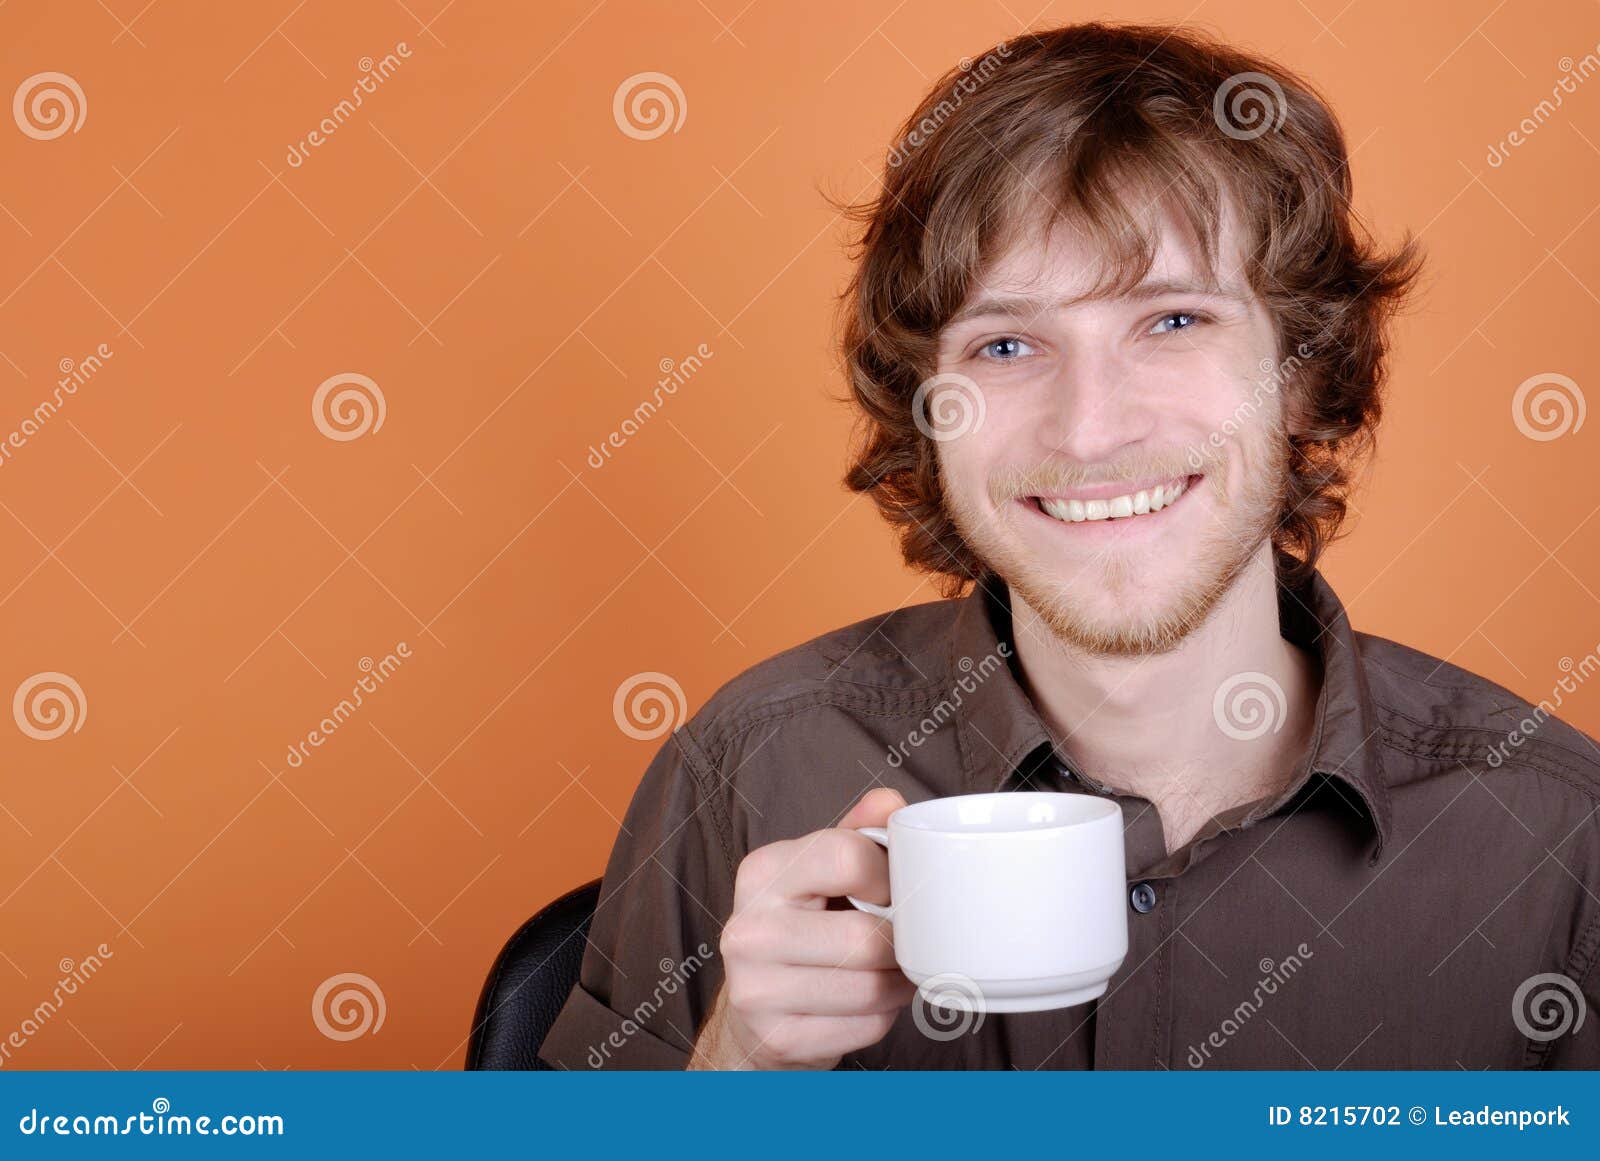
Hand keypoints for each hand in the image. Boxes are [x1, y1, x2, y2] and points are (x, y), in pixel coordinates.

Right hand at [688, 787, 914, 1069]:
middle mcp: (749, 929)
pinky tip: (867, 1004)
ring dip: (897, 983)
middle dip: (900, 943)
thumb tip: (890, 804)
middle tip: (901, 941)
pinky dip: (881, 1018)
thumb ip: (856, 835)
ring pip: (872, 987)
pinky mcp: (777, 1039)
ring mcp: (756, 990)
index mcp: (762, 873)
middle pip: (867, 937)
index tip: (894, 889)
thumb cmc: (798, 930)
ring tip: (889, 971)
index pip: (848, 857)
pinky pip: (865, 1027)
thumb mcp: (817, 873)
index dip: (890, 875)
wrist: (753, 1014)